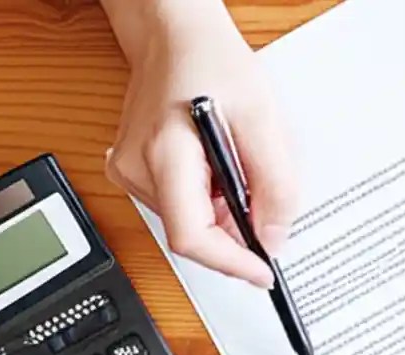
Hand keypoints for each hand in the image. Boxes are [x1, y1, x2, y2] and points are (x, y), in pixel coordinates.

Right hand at [100, 0, 297, 287]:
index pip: (191, 237)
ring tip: (239, 166)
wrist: (175, 32)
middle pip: (192, 233)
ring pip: (189, 221)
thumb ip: (273, 183)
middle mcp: (136, 169)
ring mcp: (130, 172)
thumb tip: (274, 236)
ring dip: (223, 212)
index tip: (262, 272)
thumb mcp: (261, 118)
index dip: (231, 263)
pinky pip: (180, 205)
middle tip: (264, 203)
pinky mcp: (134, 171)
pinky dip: (210, 199)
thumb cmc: (211, 62)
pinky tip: (219, 167)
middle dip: (234, 231)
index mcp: (163, 154)